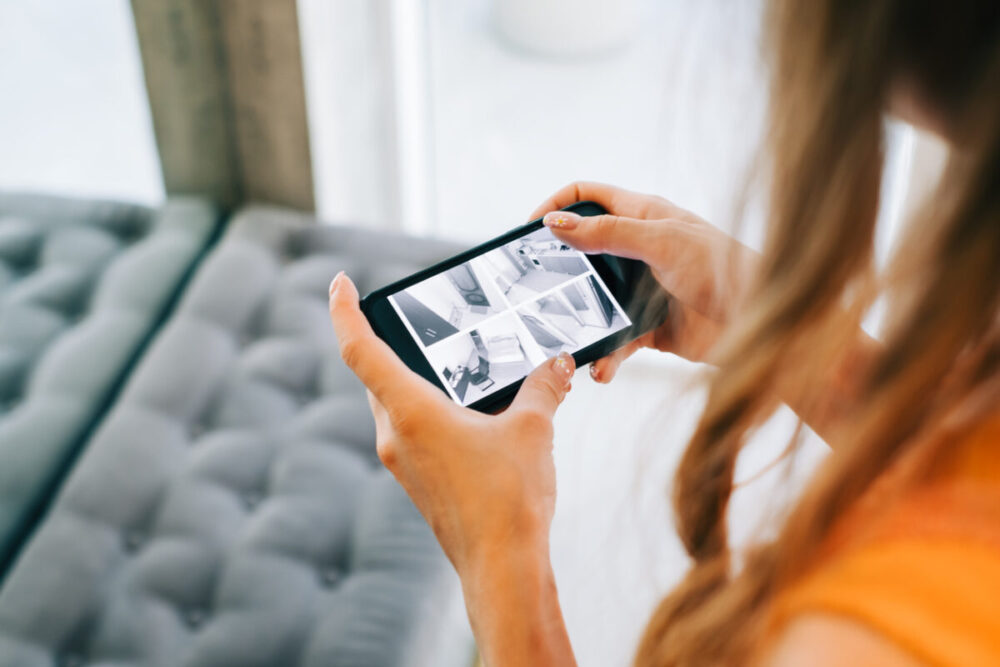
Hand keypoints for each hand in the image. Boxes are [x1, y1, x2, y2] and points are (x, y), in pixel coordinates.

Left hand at [327, 271, 573, 574]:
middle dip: (394, 345)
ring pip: (395, 405)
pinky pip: (412, 432)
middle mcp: (395, 435)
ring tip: (462, 368)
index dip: (345, 310)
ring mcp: (403, 462)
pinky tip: (474, 414)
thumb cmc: (509, 501)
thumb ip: (543, 387)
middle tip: (423, 323)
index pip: (360, 348)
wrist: (503, 569)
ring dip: (418, 380)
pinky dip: (432, 411)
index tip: (339, 282)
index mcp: (410, 411)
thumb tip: (557, 363)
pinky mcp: (418, 481)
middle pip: (376, 375)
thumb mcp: (532, 429)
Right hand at [529, 182, 759, 380]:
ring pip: (594, 302)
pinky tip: (602, 369)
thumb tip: (557, 223)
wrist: (760, 324)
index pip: (588, 197)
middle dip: (559, 271)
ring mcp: (642, 290)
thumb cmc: (722, 268)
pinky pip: (615, 340)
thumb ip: (607, 233)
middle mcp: (640, 250)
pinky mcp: (649, 328)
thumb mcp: (660, 241)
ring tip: (567, 339)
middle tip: (534, 288)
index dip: (556, 206)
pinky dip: (606, 355)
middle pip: (584, 252)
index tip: (530, 230)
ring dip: (580, 322)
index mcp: (643, 216)